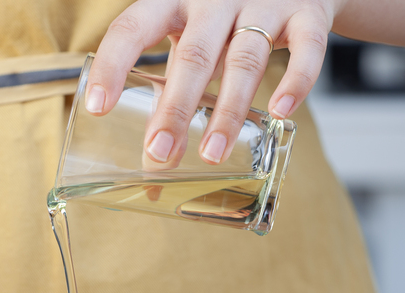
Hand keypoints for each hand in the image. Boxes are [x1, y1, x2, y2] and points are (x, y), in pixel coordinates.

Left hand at [87, 0, 338, 164]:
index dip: (113, 65)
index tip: (97, 106)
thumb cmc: (226, 18)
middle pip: (192, 55)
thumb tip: (152, 164)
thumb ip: (170, 88)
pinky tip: (281, 111)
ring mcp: (264, 3)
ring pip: (244, 60)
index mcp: (173, 0)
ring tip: (211, 155)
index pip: (133, 28)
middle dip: (174, 108)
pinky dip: (295, 80)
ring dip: (227, 112)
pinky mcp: (308, 14)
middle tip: (160, 154)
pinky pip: (306, 49)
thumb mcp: (190, 37)